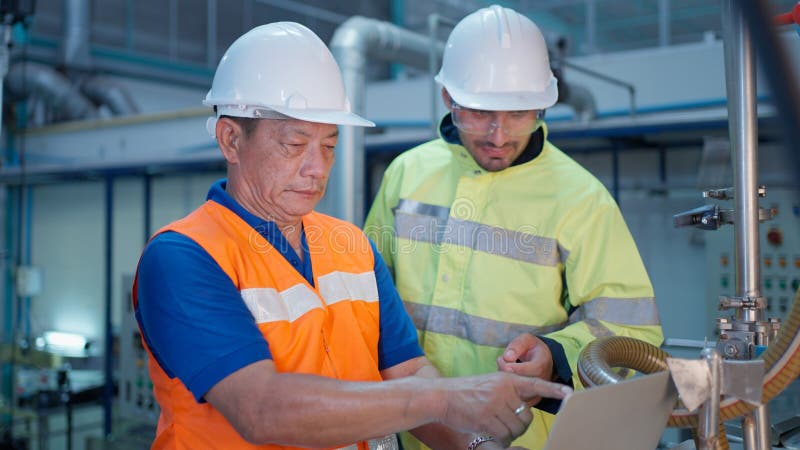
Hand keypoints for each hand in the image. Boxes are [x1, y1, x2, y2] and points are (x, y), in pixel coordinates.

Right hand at [437, 372, 570, 445]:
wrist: (442, 396)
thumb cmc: (467, 392)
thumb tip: (525, 412)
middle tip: (505, 424)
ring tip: (496, 427)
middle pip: (527, 417)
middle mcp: (504, 390)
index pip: (536, 384)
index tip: (570, 394)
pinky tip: (490, 432)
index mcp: (507, 379)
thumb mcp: (491, 384)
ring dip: (509, 434)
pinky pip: (504, 436)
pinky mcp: (486, 418)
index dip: (554, 390)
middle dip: (519, 425)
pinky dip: (500, 439)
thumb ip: (509, 393)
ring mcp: (495, 404)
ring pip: (517, 428)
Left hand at [496, 334, 553, 405]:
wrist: (541, 360)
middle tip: (500, 360)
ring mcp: (537, 391)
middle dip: (507, 372)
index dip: (515, 367)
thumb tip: (507, 357)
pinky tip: (504, 375)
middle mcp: (542, 380)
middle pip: (522, 381)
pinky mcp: (530, 399)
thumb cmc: (532, 348)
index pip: (530, 369)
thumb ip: (517, 345)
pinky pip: (515, 397)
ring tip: (503, 365)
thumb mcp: (526, 340)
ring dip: (506, 379)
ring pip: (517, 391)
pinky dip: (507, 387)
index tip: (505, 361)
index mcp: (543, 364)